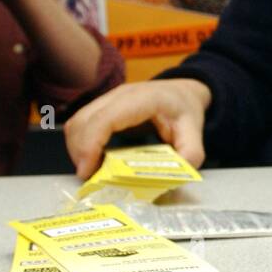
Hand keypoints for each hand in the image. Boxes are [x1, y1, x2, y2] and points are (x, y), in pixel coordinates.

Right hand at [64, 79, 211, 178]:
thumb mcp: (194, 132)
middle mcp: (120, 95)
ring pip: (77, 122)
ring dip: (77, 149)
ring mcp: (108, 98)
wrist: (182, 93)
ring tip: (92, 171)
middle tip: (89, 178)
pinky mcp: (102, 106)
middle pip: (84, 120)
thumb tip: (177, 173)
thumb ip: (191, 154)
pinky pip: (81, 123)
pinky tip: (93, 160)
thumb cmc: (185, 110)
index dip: (90, 144)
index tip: (87, 171)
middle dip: (80, 152)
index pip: (105, 118)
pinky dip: (80, 144)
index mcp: (144, 99)